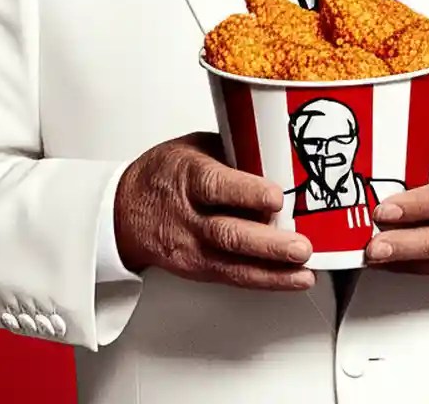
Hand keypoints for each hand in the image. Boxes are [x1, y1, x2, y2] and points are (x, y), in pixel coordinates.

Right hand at [115, 132, 314, 289]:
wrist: (125, 209)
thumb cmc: (166, 174)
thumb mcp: (196, 148)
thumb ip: (236, 154)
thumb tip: (283, 158)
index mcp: (188, 176)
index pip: (216, 186)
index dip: (247, 193)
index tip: (276, 198)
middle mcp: (188, 216)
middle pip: (228, 233)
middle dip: (268, 244)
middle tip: (300, 246)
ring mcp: (191, 248)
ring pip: (232, 264)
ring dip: (273, 271)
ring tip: (303, 271)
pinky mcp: (198, 269)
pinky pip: (234, 278)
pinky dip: (266, 281)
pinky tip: (291, 279)